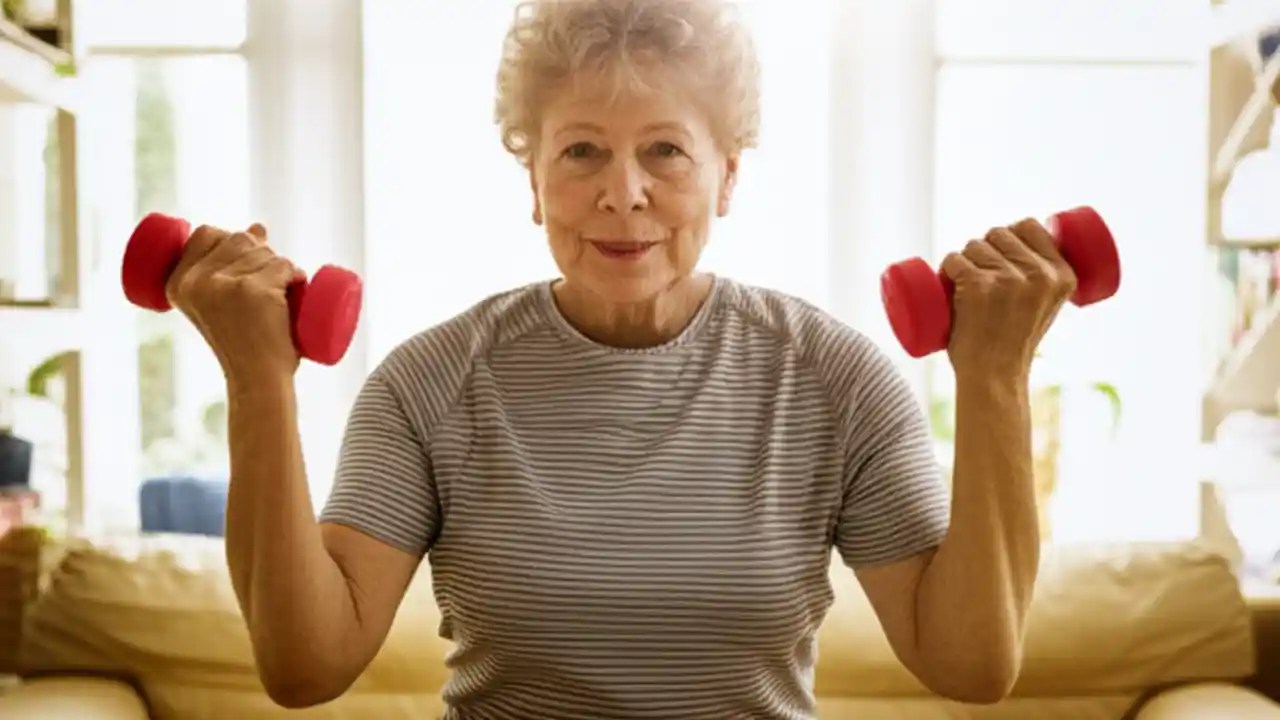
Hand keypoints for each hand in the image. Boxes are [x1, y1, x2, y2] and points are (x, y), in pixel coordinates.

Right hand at [165, 223, 304, 382]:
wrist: (257, 380)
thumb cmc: (244, 344)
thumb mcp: (224, 304)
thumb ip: (231, 266)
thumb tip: (258, 227)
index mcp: (177, 284)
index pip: (206, 233)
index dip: (233, 239)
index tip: (248, 265)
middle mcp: (196, 282)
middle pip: (239, 238)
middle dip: (263, 252)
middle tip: (269, 287)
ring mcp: (225, 285)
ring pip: (265, 250)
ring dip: (282, 267)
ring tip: (280, 298)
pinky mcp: (255, 291)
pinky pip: (285, 266)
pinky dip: (297, 276)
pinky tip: (296, 291)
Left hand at [940, 218, 1076, 381]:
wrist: (994, 378)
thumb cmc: (1013, 347)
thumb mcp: (1044, 309)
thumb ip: (1041, 283)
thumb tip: (1022, 250)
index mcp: (1062, 276)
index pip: (1030, 225)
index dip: (1009, 231)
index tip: (999, 249)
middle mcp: (1040, 274)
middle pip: (999, 234)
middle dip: (983, 247)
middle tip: (978, 276)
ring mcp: (1009, 279)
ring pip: (973, 246)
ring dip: (963, 259)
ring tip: (964, 287)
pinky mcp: (979, 285)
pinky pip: (954, 260)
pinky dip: (946, 268)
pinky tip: (947, 280)